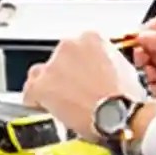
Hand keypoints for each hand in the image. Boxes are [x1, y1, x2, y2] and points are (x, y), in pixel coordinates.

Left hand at [22, 31, 146, 140]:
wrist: (119, 116)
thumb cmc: (126, 98)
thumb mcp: (124, 70)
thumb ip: (107, 63)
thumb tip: (102, 73)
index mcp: (91, 38)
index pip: (78, 47)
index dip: (81, 65)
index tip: (84, 76)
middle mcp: (69, 46)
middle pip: (59, 59)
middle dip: (65, 74)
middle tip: (76, 92)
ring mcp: (53, 65)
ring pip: (41, 73)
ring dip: (49, 84)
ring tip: (61, 102)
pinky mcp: (42, 85)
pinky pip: (30, 92)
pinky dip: (35, 101)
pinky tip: (46, 110)